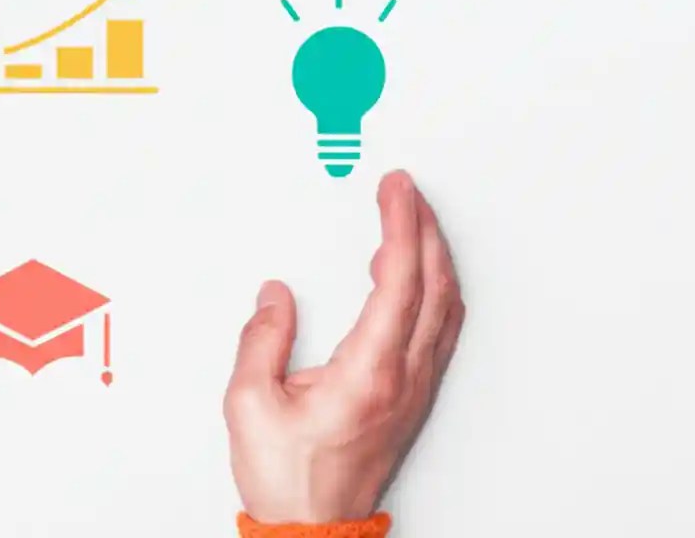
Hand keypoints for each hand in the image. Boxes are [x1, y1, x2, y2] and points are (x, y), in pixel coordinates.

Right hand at [224, 171, 464, 523]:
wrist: (314, 529)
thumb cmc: (288, 479)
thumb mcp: (249, 405)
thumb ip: (261, 341)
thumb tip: (276, 297)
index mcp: (369, 373)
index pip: (399, 281)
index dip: (401, 226)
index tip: (396, 189)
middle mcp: (403, 377)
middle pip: (435, 285)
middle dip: (424, 227)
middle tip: (406, 190)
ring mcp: (414, 388)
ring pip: (445, 306)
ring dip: (435, 257)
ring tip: (413, 222)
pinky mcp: (413, 398)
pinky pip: (439, 328)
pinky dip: (434, 289)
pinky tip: (419, 279)